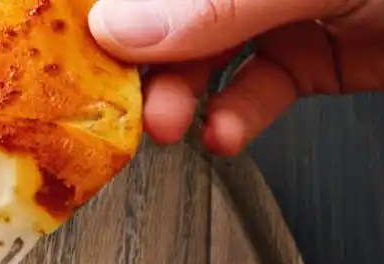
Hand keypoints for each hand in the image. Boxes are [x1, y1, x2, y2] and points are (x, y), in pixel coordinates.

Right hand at [88, 0, 383, 153]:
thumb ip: (219, 1)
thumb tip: (121, 25)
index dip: (99, 4)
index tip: (67, 41)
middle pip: (164, 9)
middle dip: (136, 57)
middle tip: (117, 96)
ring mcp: (283, 1)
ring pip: (201, 52)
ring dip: (178, 96)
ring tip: (171, 125)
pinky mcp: (317, 52)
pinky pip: (258, 88)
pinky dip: (239, 117)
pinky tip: (231, 132)